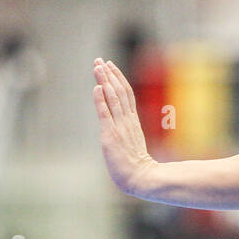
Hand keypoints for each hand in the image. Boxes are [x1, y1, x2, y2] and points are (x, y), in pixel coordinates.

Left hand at [93, 58, 155, 195]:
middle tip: (100, 60)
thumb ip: (129, 134)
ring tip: (97, 67)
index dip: (118, 79)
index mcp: (133, 122)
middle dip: (109, 75)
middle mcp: (127, 121)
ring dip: (104, 81)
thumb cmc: (137, 167)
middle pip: (119, 91)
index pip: (126, 94)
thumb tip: (123, 130)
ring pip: (113, 98)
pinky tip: (97, 87)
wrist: (142, 178)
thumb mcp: (133, 145)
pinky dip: (101, 99)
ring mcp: (119, 127)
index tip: (110, 66)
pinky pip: (105, 113)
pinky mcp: (111, 135)